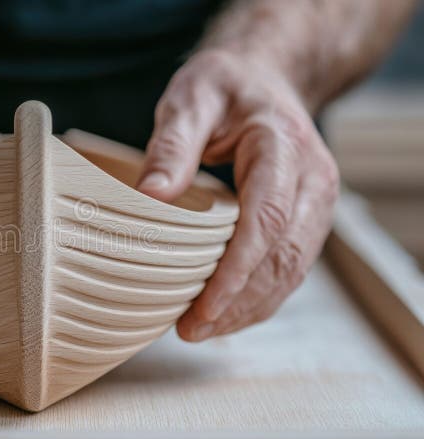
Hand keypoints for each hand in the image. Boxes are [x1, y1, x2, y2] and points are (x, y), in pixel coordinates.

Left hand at [137, 50, 339, 340]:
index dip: (236, 270)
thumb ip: (172, 146)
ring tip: (200, 331)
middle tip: (190, 330)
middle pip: (283, 255)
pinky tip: (225, 314)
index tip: (203, 307)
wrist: (262, 78)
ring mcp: (317, 201)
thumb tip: (150, 196)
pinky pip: (290, 266)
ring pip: (292, 270)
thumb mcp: (190, 100)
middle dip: (238, 301)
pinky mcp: (308, 217)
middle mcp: (314, 178)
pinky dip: (259, 296)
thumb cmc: (223, 87)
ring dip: (249, 307)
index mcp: (284, 146)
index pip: (267, 220)